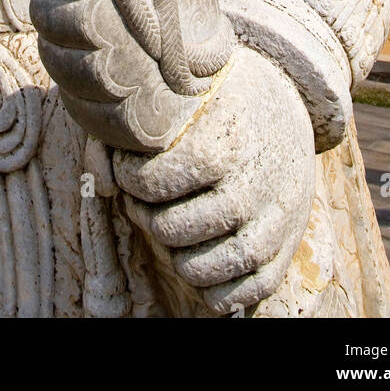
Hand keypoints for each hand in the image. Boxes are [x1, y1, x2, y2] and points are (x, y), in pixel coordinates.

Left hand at [112, 45, 314, 313]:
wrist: (291, 106)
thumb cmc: (223, 101)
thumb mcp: (186, 94)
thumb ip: (135, 130)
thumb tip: (98, 182)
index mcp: (223, 144)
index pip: (150, 182)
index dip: (128, 176)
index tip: (131, 165)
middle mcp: (250, 188)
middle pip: (169, 229)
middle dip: (148, 215)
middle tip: (152, 198)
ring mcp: (271, 224)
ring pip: (199, 270)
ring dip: (176, 255)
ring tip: (176, 224)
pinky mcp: (286, 251)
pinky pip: (238, 295)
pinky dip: (212, 288)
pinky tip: (203, 253)